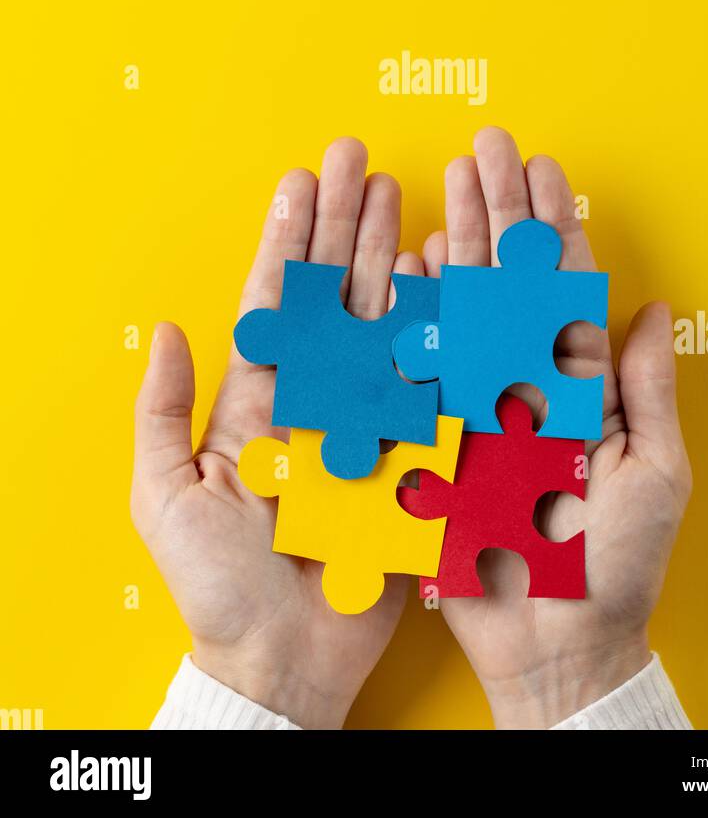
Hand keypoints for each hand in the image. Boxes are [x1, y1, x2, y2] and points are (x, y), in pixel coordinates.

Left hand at [131, 138, 421, 728]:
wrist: (281, 662)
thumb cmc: (215, 586)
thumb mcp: (164, 496)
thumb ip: (161, 410)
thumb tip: (164, 329)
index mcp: (259, 400)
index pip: (278, 301)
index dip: (289, 237)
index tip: (302, 179)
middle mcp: (317, 395)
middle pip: (334, 289)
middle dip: (343, 220)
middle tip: (355, 154)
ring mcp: (367, 416)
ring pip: (381, 315)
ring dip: (387, 249)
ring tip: (396, 188)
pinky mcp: (409, 448)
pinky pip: (425, 374)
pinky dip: (433, 321)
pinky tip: (436, 269)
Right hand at [421, 127, 691, 729]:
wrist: (554, 641)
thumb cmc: (615, 563)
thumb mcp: (654, 471)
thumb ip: (648, 387)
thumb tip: (653, 308)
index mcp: (581, 382)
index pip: (562, 284)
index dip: (551, 221)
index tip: (541, 164)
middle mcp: (525, 378)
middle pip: (508, 276)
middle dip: (499, 205)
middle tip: (487, 143)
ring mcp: (477, 399)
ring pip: (463, 303)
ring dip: (456, 236)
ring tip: (447, 175)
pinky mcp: (436, 432)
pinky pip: (419, 361)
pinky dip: (414, 309)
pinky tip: (411, 258)